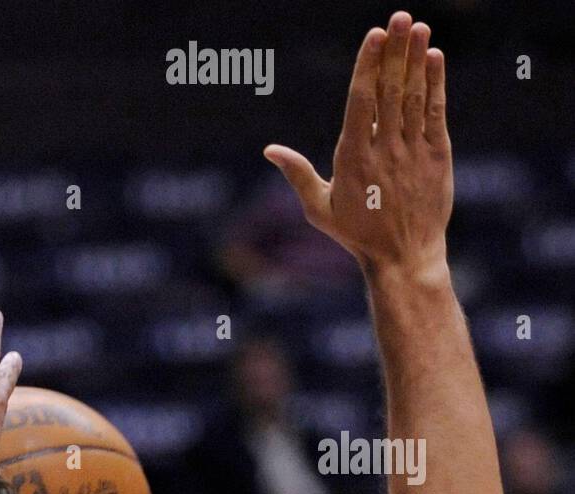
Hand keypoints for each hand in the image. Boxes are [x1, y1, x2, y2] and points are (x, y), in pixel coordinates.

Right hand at [264, 12, 451, 281]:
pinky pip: (435, 113)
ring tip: (419, 27)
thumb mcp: (320, 208)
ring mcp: (413, 151)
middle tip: (400, 17)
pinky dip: (435, 84)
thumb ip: (298, 174)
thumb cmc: (356, 233)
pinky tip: (434, 58)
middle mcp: (385, 150)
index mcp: (353, 159)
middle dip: (395, 52)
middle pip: (390, 91)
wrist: (404, 256)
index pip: (362, 102)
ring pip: (414, 97)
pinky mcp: (437, 156)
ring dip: (417, 59)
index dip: (370, 66)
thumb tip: (270, 150)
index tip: (375, 35)